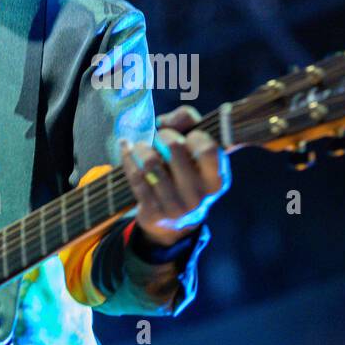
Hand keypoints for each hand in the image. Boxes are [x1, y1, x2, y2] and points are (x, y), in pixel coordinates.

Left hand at [118, 105, 230, 246]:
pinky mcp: (153, 213)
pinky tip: (127, 149)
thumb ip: (187, 122)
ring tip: (141, 146)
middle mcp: (199, 196)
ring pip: (150, 162)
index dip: (195, 136)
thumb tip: (164, 120)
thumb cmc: (186, 175)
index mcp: (216, 180)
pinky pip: (135, 176)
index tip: (188, 137)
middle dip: (163, 136)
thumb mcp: (196, 152)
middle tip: (160, 138)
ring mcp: (175, 207)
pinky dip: (128, 157)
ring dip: (142, 147)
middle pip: (174, 148)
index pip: (207, 148)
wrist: (174, 224)